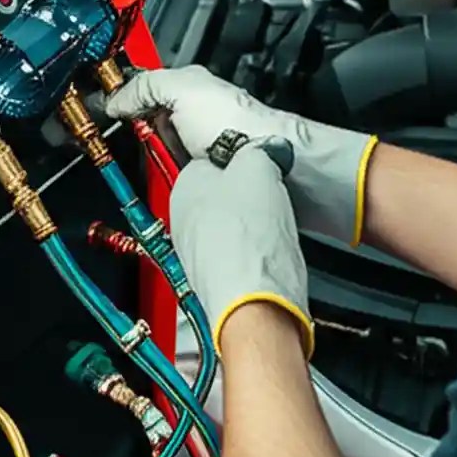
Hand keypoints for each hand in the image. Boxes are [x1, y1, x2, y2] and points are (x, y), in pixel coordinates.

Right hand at [106, 65, 378, 244]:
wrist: (265, 164)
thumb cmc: (237, 124)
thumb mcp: (182, 87)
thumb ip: (145, 86)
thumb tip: (115, 99)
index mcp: (187, 90)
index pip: (140, 92)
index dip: (122, 101)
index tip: (104, 112)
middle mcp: (190, 118)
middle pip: (143, 128)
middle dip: (135, 136)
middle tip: (136, 141)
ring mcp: (193, 150)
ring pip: (153, 157)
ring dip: (150, 162)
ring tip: (159, 161)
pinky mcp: (197, 178)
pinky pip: (167, 180)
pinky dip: (163, 182)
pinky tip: (167, 180)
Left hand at [170, 144, 313, 358]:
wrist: (256, 305)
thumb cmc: (249, 239)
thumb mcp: (257, 167)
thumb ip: (255, 152)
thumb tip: (261, 151)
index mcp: (184, 186)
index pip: (210, 159)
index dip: (242, 159)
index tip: (262, 163)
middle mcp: (183, 220)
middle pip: (220, 193)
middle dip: (247, 192)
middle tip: (272, 194)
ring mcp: (197, 252)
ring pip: (229, 224)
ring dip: (252, 223)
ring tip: (274, 226)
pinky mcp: (217, 279)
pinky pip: (238, 253)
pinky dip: (255, 251)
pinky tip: (270, 254)